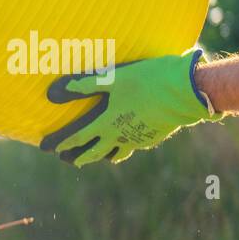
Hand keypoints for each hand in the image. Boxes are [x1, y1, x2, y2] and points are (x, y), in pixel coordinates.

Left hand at [39, 50, 221, 165]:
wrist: (186, 91)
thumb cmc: (147, 80)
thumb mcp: (113, 78)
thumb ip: (86, 85)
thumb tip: (57, 90)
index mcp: (107, 122)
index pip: (78, 136)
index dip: (63, 142)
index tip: (51, 149)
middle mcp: (120, 135)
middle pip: (95, 152)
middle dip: (80, 157)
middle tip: (70, 161)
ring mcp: (138, 139)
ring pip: (116, 153)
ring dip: (104, 155)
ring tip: (100, 156)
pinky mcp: (154, 136)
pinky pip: (134, 146)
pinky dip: (126, 147)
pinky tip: (126, 143)